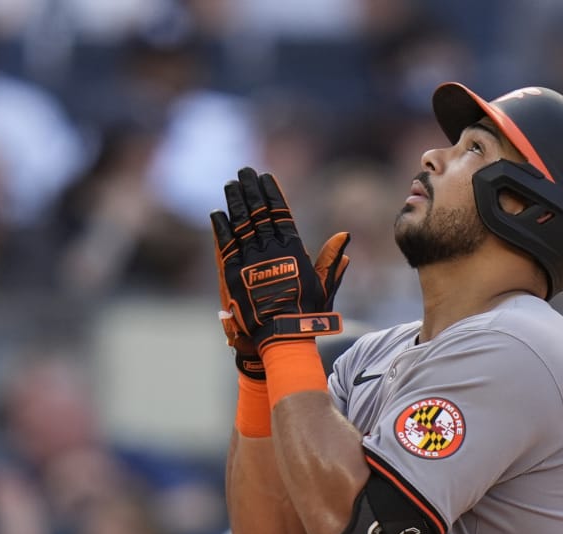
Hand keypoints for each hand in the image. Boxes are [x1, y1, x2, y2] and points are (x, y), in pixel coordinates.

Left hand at [209, 168, 350, 355]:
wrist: (282, 333)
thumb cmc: (307, 312)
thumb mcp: (324, 284)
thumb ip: (331, 259)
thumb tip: (345, 236)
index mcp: (293, 249)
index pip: (280, 213)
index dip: (272, 193)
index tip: (266, 177)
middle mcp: (270, 249)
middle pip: (258, 212)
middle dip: (251, 189)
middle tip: (244, 172)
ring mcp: (250, 259)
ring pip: (241, 223)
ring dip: (235, 201)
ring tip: (230, 184)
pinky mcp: (234, 272)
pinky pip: (226, 244)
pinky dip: (221, 228)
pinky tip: (217, 213)